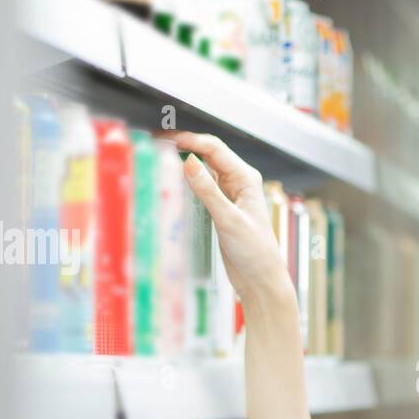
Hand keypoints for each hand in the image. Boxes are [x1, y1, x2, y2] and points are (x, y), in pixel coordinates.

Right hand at [156, 130, 294, 305]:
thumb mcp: (228, 219)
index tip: (167, 139)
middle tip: (157, 145)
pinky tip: (174, 181)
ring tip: (161, 159)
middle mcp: (239, 182)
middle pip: (208, 155)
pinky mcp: (221, 208)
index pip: (215, 149)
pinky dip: (188, 182)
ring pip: (204, 170)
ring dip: (185, 163)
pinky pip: (203, 187)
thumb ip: (208, 190)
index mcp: (246, 179)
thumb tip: (189, 162)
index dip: (190, 140)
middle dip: (185, 147)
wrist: (260, 279)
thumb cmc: (255, 252)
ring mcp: (230, 194)